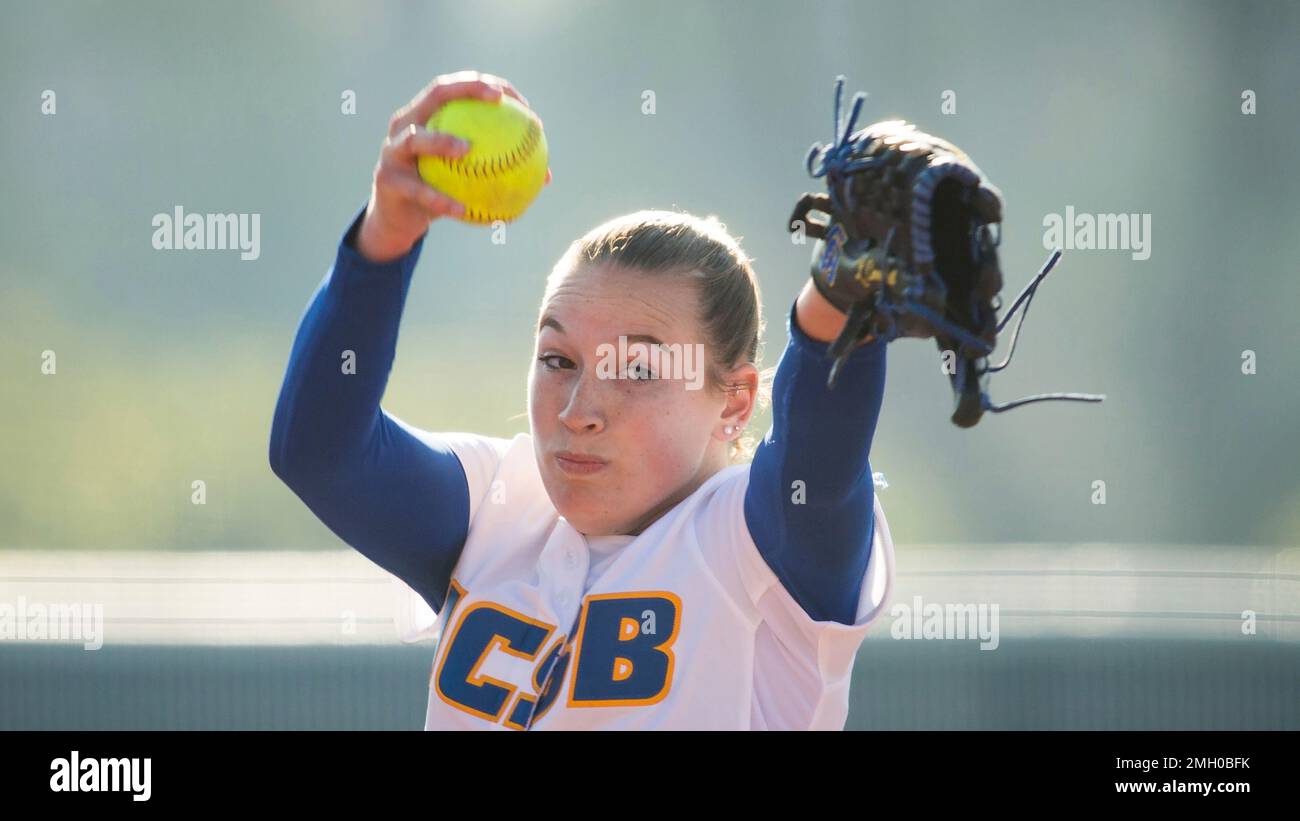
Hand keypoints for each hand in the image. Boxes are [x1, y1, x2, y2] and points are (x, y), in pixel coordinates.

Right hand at [356, 70, 552, 262]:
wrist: (399, 220)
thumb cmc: (439, 192)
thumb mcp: (468, 178)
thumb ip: (499, 169)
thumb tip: (548, 175)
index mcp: (426, 117)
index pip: (456, 89)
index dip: (483, 84)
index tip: (513, 96)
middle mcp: (406, 126)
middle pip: (435, 95)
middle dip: (465, 90)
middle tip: (496, 99)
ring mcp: (392, 151)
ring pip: (416, 138)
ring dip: (442, 141)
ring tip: (468, 149)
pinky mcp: (387, 181)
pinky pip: (418, 190)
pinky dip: (440, 199)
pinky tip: (462, 208)